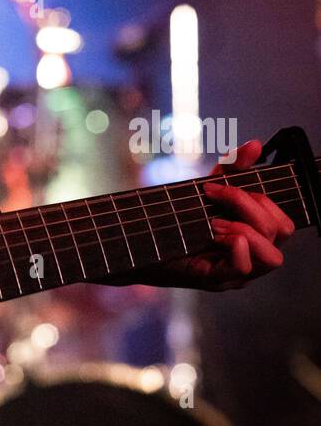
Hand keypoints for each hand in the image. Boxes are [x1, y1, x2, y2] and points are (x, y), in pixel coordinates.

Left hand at [132, 139, 295, 290]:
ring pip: (272, 257)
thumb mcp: (209, 188)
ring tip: (214, 223)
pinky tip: (212, 235)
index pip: (285, 223)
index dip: (261, 199)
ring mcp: (237, 274)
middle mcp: (253, 259)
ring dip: (245, 229)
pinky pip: (243, 268)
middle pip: (281, 233)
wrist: (140, 240)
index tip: (219, 186)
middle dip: (248, 205)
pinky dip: (234, 245)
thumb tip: (255, 145)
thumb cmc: (180, 217)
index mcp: (256, 239)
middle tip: (213, 199)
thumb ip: (233, 167)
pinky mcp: (215, 280)